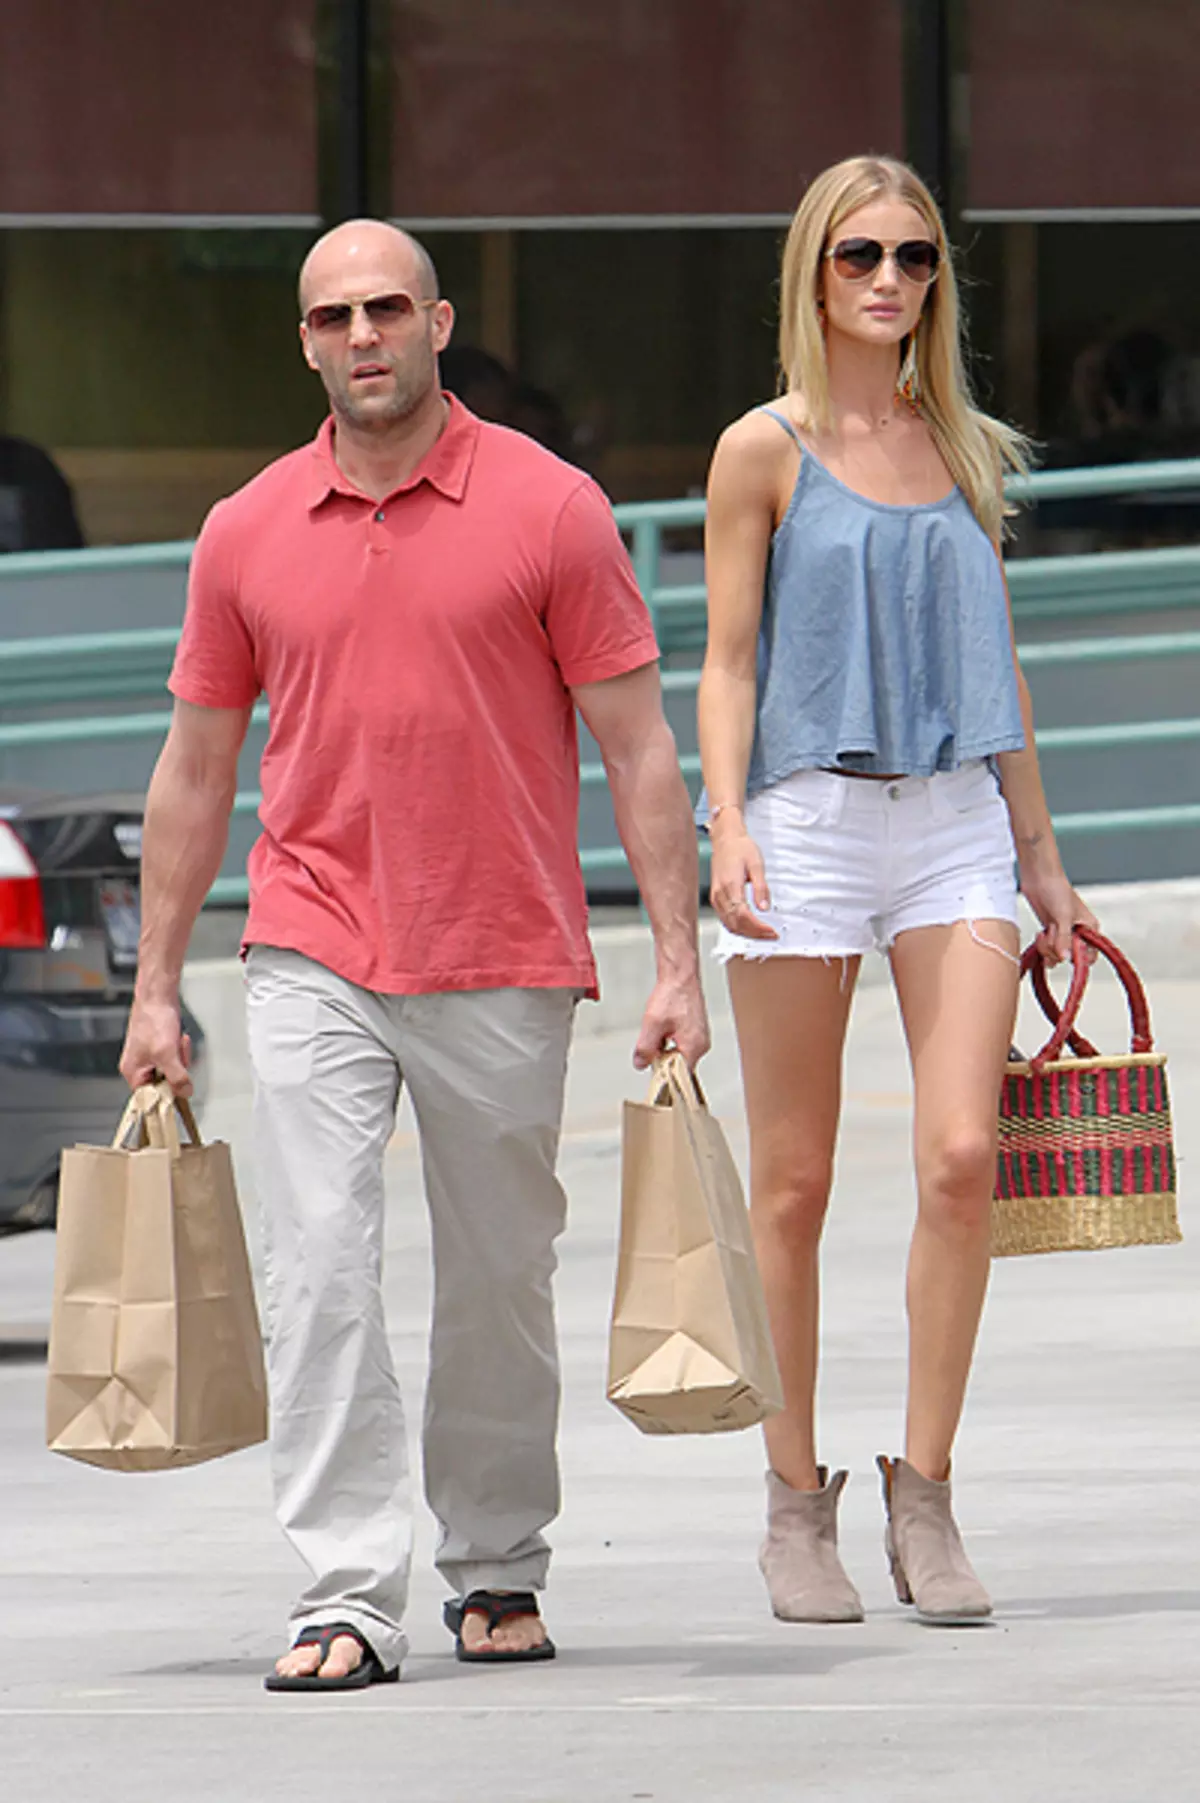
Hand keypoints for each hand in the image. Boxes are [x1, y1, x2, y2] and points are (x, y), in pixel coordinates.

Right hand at [119, 993, 193, 1094]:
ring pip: (172, 1069)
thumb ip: (177, 1077)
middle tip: (178, 1053)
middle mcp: (138, 1067)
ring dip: (180, 1056)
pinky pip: (174, 1056)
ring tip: (178, 1041)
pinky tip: (179, 1037)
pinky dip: (179, 1048)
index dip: (168, 1093)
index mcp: (133, 1072)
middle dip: (177, 1067)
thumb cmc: (154, 1020)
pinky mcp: (159, 1047)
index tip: (182, 1088)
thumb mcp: (167, 1054)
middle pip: (164, 1083)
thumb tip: (186, 1093)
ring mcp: (149, 1056)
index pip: (151, 1097)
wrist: (158, 995)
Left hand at [633, 971, 710, 1070]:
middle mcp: (701, 1045)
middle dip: (661, 1058)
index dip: (663, 1075)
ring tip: (657, 1030)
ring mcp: (700, 1037)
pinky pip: (681, 1043)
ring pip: (678, 1054)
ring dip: (664, 1048)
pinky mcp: (696, 1030)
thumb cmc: (672, 995)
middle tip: (651, 1044)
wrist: (680, 976)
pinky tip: (662, 1027)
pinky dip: (669, 1039)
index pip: (679, 1076)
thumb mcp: (652, 1025)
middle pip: (678, 1065)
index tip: (651, 1071)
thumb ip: (645, 1048)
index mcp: (694, 1047)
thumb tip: (640, 1064)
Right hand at [709, 822, 777, 941]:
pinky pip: (725, 919)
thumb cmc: (741, 848)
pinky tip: (749, 928)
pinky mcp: (715, 898)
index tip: (771, 931)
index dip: (758, 927)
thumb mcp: (757, 865)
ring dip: (746, 933)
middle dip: (755, 933)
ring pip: (729, 924)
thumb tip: (764, 908)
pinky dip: (737, 927)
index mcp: (731, 885)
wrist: (725, 839)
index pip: (743, 915)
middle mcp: (720, 894)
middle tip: (771, 935)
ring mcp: (716, 897)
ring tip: (763, 934)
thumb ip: (761, 888)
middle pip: (736, 923)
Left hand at [1019, 864, 1098, 966]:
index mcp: (1089, 929)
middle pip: (1069, 957)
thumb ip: (1064, 939)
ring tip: (1046, 931)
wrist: (1038, 878)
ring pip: (1055, 955)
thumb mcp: (1063, 916)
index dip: (1079, 958)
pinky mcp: (1049, 932)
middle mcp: (1077, 933)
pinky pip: (1046, 949)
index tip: (1066, 953)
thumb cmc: (1057, 890)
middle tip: (1053, 933)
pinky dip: (1041, 945)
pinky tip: (1041, 934)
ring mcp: (1062, 934)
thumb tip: (1064, 957)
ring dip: (1047, 947)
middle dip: (1057, 949)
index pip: (1090, 955)